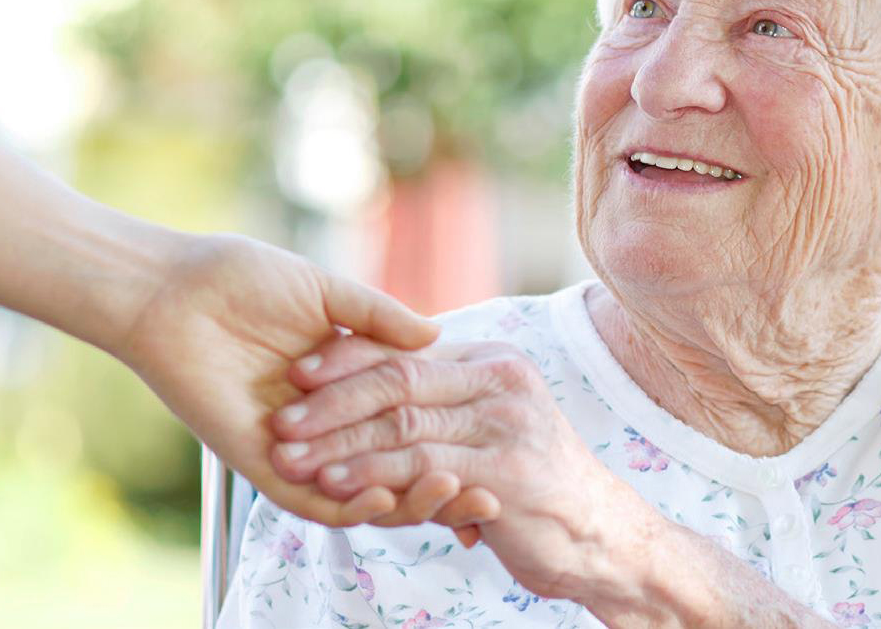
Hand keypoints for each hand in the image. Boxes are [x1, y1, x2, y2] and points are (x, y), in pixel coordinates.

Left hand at [116, 232, 471, 527]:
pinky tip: (383, 495)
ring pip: (358, 492)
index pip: (405, 415)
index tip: (493, 433)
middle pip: (392, 463)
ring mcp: (297, 444)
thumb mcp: (325, 290)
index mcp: (342, 377)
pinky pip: (310, 502)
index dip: (449, 429)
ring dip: (405, 500)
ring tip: (448, 490)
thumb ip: (377, 317)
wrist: (173, 292)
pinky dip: (349, 507)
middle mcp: (325, 417)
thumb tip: (438, 337)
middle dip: (440, 479)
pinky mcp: (262, 464)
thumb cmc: (240, 279)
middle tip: (486, 484)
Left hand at [272, 334, 650, 601]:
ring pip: (403, 423)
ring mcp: (505, 424)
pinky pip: (422, 469)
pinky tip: (335, 487)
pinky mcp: (505, 471)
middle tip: (282, 418)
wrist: (598, 532)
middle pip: (398, 378)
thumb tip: (375, 383)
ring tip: (294, 457)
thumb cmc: (533, 480)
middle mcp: (499, 381)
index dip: (347, 358)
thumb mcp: (490, 424)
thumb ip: (442, 402)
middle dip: (332, 399)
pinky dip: (371, 476)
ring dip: (340, 442)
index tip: (298, 373)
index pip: (405, 349)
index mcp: (491, 361)